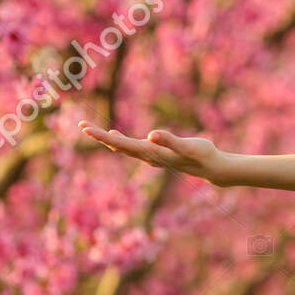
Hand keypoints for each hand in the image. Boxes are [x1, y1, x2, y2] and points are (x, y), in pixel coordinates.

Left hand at [79, 121, 224, 184]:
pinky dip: (120, 140)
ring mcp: (152, 156)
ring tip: (91, 130)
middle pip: (118, 146)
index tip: (86, 128)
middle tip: (81, 125)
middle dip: (99, 136)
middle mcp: (148, 156)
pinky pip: (132, 147)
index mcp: (151, 152)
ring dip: (107, 139)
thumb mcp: (188, 146)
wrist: (213, 169)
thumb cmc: (203, 155)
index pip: (121, 144)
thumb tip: (151, 135)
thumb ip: (170, 141)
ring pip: (123, 147)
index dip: (103, 136)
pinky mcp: (157, 154)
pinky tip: (116, 135)